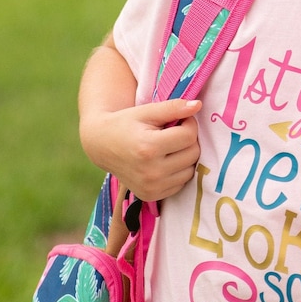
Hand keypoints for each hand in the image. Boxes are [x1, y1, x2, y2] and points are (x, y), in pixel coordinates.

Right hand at [79, 98, 201, 202]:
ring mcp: (151, 187)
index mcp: (148, 148)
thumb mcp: (147, 111)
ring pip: (190, 171)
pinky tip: (163, 162)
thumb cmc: (125, 124)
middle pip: (192, 154)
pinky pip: (181, 184)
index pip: (189, 136)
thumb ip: (173, 108)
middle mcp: (151, 172)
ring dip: (185, 157)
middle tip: (171, 133)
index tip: (178, 120)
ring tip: (167, 148)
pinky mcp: (151, 196)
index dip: (188, 124)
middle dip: (187, 140)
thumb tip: (198, 105)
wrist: (101, 145)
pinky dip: (177, 172)